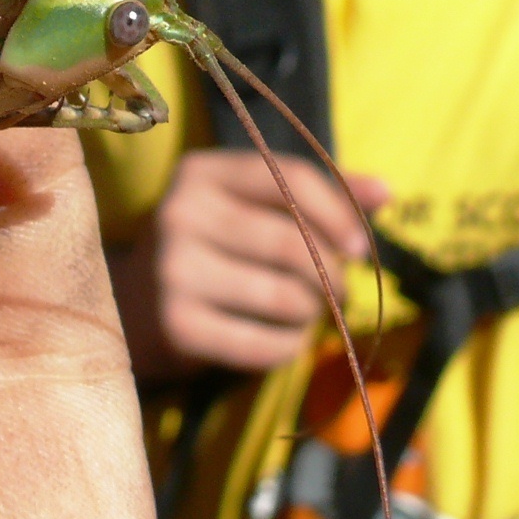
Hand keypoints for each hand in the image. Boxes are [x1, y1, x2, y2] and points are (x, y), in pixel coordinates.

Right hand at [111, 148, 387, 381]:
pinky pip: (265, 343)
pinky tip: (281, 339)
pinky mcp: (176, 325)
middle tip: (336, 290)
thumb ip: (318, 195)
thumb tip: (385, 190)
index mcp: (200, 172)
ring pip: (285, 297)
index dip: (339, 212)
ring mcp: (173, 271)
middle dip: (332, 275)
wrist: (133, 305)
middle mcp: (179, 212)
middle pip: (293, 244)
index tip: (361, 247)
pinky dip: (289, 347)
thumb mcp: (252, 206)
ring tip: (303, 311)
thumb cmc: (213, 246)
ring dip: (312, 313)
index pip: (288, 177)